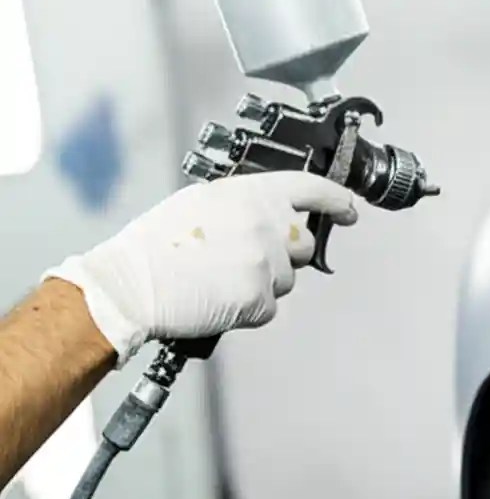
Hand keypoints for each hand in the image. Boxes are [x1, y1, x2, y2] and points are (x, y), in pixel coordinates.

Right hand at [45, 172, 357, 366]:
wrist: (132, 285)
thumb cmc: (156, 244)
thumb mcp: (202, 202)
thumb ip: (245, 204)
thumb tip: (271, 214)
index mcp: (253, 194)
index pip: (312, 190)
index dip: (337, 201)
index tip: (349, 211)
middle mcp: (266, 224)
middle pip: (305, 244)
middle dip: (286, 255)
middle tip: (247, 260)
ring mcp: (266, 262)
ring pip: (288, 279)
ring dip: (264, 283)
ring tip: (219, 279)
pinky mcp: (259, 297)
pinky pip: (269, 307)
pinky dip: (249, 309)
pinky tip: (218, 299)